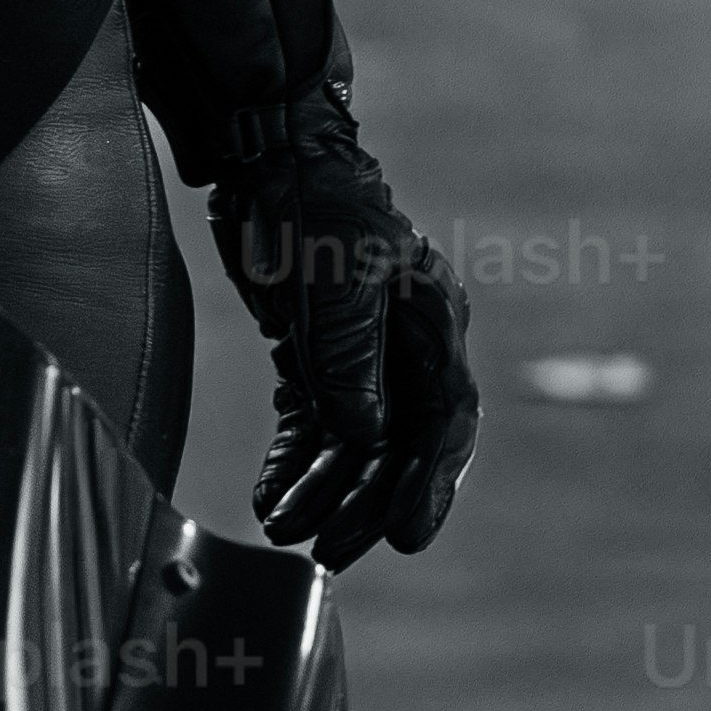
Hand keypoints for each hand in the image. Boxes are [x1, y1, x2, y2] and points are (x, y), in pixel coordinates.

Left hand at [213, 93, 478, 566]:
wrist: (265, 158)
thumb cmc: (313, 206)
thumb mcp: (335, 283)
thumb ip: (349, 361)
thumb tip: (363, 437)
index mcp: (434, 325)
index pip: (446, 420)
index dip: (431, 482)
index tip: (408, 535)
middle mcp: (407, 349)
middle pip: (401, 443)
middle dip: (368, 500)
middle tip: (334, 552)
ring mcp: (364, 355)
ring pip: (355, 442)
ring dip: (324, 488)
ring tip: (287, 532)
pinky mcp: (319, 358)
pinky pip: (314, 424)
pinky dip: (293, 460)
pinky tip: (270, 495)